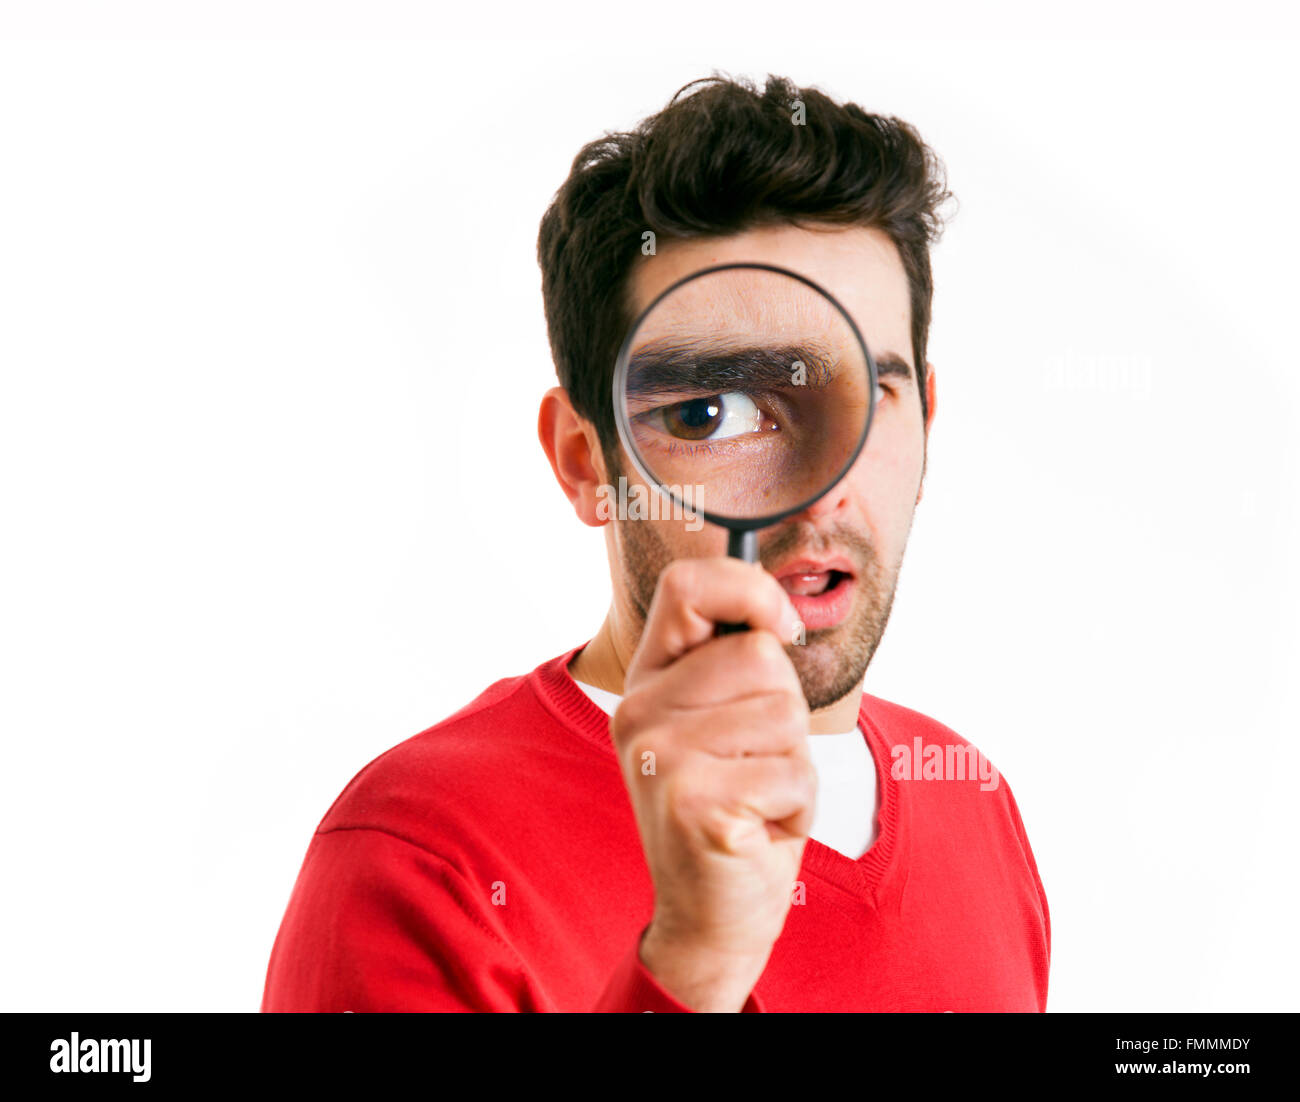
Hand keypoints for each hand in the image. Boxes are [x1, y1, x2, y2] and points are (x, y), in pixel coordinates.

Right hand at [610, 557, 814, 1010]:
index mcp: (648, 682)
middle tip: (758, 764)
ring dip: (795, 765)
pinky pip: (792, 773)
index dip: (749, 589)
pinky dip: (799, 807)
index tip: (783, 629)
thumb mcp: (733, 722)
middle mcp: (639, 710)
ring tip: (758, 799)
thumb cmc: (740, 810)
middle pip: (760, 655)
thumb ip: (740, 663)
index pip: (687, 585)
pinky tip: (760, 830)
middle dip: (788, 711)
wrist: (712, 916)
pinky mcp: (691, 801)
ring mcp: (658, 755)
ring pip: (784, 714)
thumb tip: (779, 615)